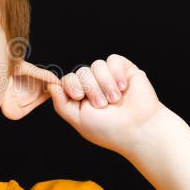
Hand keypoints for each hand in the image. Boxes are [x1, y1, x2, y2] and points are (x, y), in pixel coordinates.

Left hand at [48, 54, 166, 154]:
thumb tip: (50, 84)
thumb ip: (61, 103)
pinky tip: (123, 88)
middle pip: (81, 72)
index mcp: (82, 97)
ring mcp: (110, 77)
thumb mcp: (77, 119)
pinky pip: (113, 60)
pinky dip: (116, 74)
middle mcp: (95, 85)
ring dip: (104, 84)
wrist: (138, 129)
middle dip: (90, 88)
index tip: (79, 97)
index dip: (72, 85)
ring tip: (115, 99)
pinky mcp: (125, 70)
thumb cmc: (109, 129)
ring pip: (97, 65)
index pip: (68, 79)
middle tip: (102, 105)